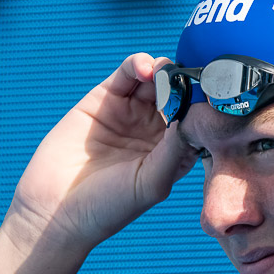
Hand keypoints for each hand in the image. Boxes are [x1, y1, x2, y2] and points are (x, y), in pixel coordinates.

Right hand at [6, 53, 197, 253]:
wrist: (55, 209)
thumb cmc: (109, 207)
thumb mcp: (151, 182)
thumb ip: (175, 150)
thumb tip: (194, 115)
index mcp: (175, 154)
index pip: (199, 121)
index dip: (208, 106)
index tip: (219, 94)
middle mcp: (157, 131)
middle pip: (181, 95)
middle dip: (190, 82)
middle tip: (195, 77)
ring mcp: (131, 113)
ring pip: (157, 79)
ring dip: (167, 70)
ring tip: (167, 73)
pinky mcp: (105, 99)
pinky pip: (128, 73)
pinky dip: (140, 64)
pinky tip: (147, 68)